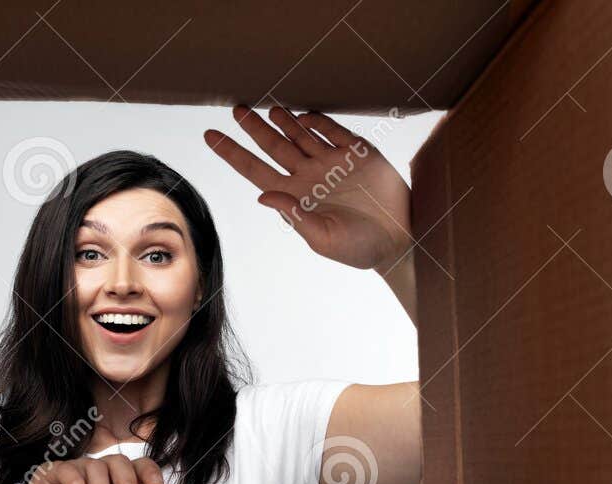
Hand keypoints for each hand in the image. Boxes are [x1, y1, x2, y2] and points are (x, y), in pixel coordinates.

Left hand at [204, 106, 411, 270]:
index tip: (210, 135)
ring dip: (283, 120)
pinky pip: (332, 130)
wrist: (400, 240)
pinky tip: (303, 116)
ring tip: (268, 107)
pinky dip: (317, 121)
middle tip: (236, 108)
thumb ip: (295, 215)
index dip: (232, 153)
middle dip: (254, 127)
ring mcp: (332, 162)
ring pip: (300, 134)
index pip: (255, 170)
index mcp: (296, 196)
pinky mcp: (357, 153)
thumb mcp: (323, 239)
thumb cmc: (360, 248)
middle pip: (273, 146)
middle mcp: (309, 176)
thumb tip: (264, 195)